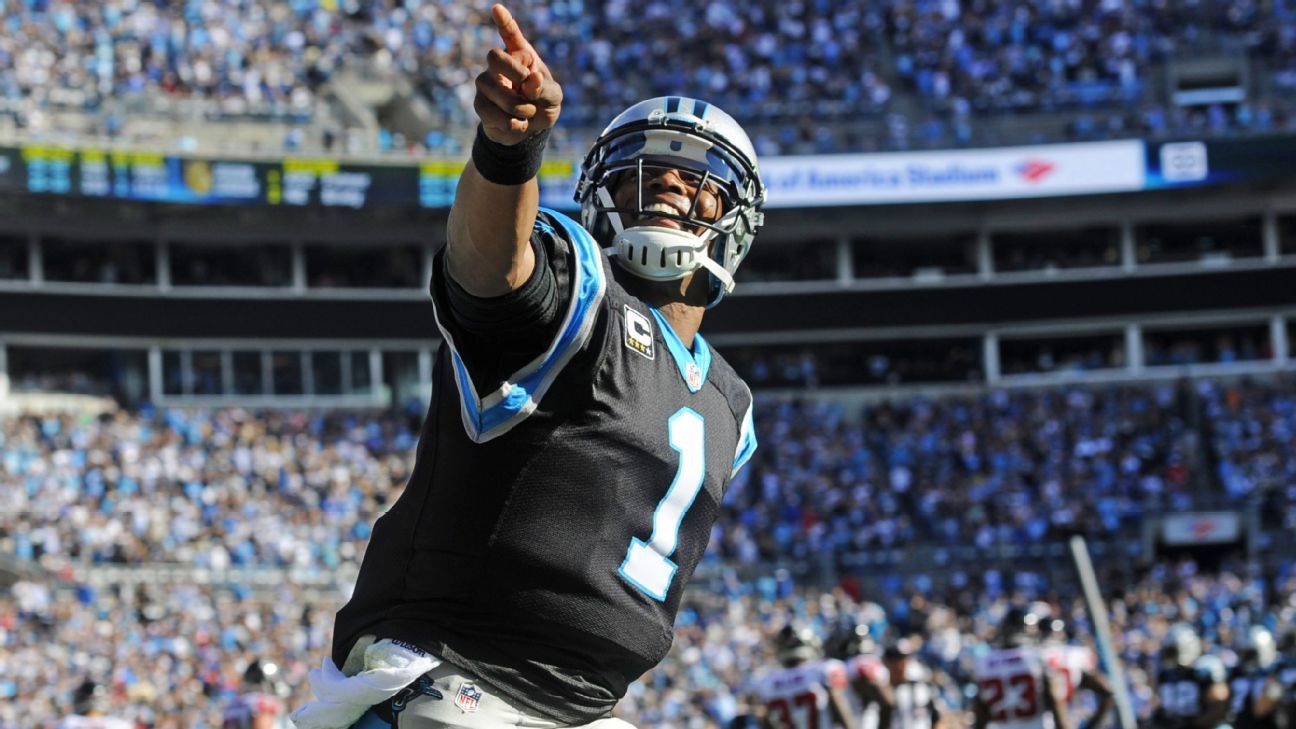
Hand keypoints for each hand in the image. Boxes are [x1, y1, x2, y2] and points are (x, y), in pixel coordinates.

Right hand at [474, 4, 562, 145]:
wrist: (531, 130)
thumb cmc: (543, 104)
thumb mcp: (553, 97)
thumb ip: (545, 88)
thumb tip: (532, 78)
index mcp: (522, 56)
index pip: (511, 35)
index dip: (505, 22)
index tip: (497, 9)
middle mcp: (500, 65)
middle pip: (494, 57)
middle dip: (513, 73)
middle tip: (528, 88)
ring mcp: (487, 83)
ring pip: (492, 87)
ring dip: (517, 105)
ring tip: (528, 112)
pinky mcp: (480, 104)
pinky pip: (489, 111)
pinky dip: (511, 122)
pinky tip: (518, 123)